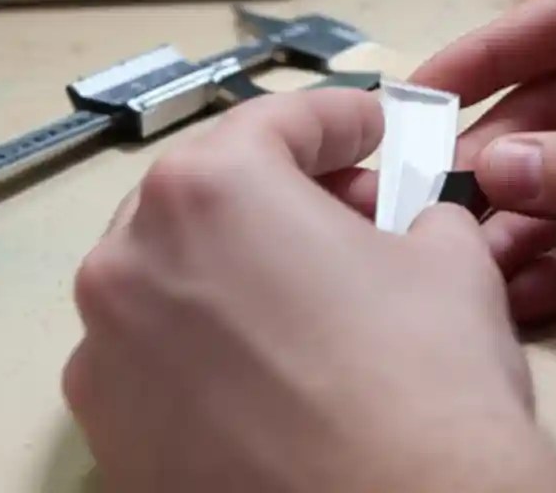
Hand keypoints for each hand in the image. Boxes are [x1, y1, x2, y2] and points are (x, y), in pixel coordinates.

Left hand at [63, 89, 555, 491]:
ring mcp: (105, 353)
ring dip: (238, 270)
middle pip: (210, 194)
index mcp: (211, 190)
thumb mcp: (450, 261)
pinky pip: (156, 359)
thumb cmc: (425, 385)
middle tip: (356, 215)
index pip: (275, 123)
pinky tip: (272, 374)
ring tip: (310, 301)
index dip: (339, 120)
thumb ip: (420, 215)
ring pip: (173, 278)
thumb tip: (415, 222)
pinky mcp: (108, 436)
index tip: (370, 129)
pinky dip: (207, 347)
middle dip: (284, 194)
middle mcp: (130, 261)